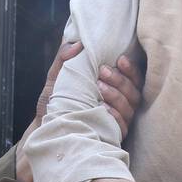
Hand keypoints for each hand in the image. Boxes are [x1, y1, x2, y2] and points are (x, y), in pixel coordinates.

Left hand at [16, 41, 144, 181]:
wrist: (46, 129)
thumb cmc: (56, 103)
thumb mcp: (57, 78)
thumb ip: (64, 59)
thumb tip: (77, 43)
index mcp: (114, 90)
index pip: (133, 79)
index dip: (131, 69)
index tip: (120, 59)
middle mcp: (120, 107)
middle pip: (134, 93)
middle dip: (120, 80)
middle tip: (103, 71)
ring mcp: (118, 123)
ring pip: (129, 108)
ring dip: (116, 95)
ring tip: (99, 88)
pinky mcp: (112, 137)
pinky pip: (120, 127)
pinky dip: (113, 116)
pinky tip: (102, 108)